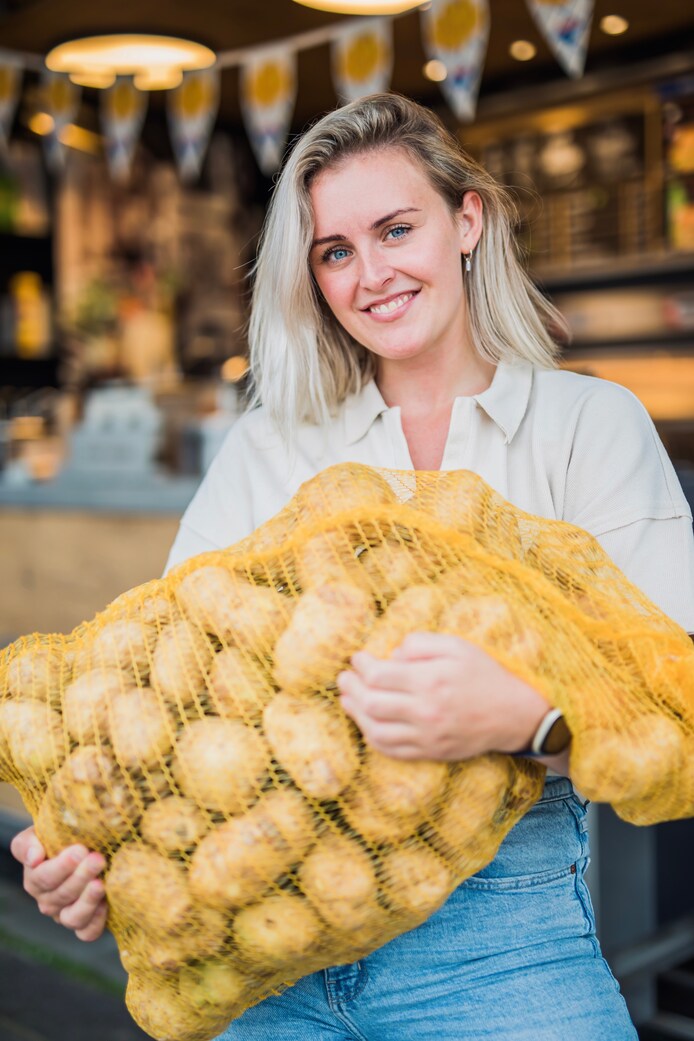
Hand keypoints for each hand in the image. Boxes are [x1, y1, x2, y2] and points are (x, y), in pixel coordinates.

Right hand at [10, 827, 107, 941]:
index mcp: (35, 878)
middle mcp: (47, 900)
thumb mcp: (43, 831)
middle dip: (81, 876)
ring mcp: (65, 914)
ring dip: (88, 901)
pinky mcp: (84, 924)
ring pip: (72, 918)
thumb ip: (30, 842)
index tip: (80, 849)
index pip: (42, 877)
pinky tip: (105, 904)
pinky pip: (87, 933)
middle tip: (97, 859)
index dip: (61, 866)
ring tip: (100, 883)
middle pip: (61, 895)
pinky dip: (96, 922)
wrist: (89, 846)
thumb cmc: (64, 836)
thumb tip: (34, 858)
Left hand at [337, 632, 549, 759]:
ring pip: (376, 731)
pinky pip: (391, 751)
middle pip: (371, 703)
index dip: (361, 665)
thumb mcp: (457, 646)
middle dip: (350, 688)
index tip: (358, 658)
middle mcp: (425, 711)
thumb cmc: (484, 674)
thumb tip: (392, 654)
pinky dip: (372, 737)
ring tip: (348, 699)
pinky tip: (367, 723)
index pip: (379, 675)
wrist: (513, 715)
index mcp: (430, 680)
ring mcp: (426, 736)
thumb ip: (421, 643)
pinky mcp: (430, 752)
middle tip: (344, 677)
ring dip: (356, 714)